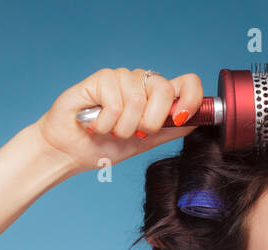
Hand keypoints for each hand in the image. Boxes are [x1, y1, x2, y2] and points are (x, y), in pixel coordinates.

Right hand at [33, 67, 203, 176]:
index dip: (191, 98)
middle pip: (164, 90)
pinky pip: (116, 104)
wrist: (72, 152)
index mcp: (157, 97)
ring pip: (138, 101)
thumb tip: (196, 120)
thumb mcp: (146, 142)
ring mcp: (122, 78)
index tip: (179, 118)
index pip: (187, 83)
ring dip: (122, 128)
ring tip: (109, 130)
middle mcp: (142, 83)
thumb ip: (170, 129)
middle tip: (133, 133)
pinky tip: (95, 124)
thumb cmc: (105, 146)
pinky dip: (105, 124)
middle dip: (149, 123)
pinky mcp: (101, 78)